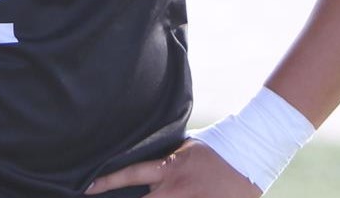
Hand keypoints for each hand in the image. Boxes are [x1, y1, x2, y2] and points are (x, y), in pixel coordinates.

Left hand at [85, 140, 261, 197]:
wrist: (252, 153)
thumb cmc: (216, 148)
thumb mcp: (184, 148)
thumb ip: (163, 158)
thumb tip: (140, 162)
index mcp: (169, 168)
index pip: (130, 175)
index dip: (106, 182)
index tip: (87, 189)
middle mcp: (177, 189)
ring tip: (152, 197)